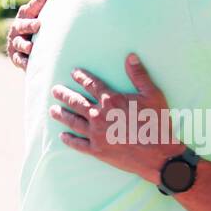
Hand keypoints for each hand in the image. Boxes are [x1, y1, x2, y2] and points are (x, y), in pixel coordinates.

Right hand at [6, 0, 48, 69]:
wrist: (29, 47)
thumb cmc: (38, 24)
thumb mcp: (43, 11)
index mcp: (26, 15)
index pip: (31, 7)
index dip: (38, 2)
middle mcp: (18, 27)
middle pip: (22, 25)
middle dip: (29, 25)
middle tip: (38, 24)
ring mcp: (17, 42)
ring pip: (19, 43)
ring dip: (24, 44)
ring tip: (30, 47)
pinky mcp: (16, 57)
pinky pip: (19, 60)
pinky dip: (23, 62)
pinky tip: (28, 65)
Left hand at [49, 54, 182, 183]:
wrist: (158, 154)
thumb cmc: (157, 123)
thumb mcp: (153, 95)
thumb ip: (139, 75)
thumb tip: (130, 56)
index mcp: (111, 100)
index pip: (91, 84)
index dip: (81, 77)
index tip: (73, 73)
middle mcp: (99, 115)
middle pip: (76, 102)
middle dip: (63, 95)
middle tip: (55, 90)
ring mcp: (96, 133)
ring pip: (73, 122)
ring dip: (61, 115)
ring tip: (52, 110)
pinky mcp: (97, 150)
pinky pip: (78, 144)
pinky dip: (69, 140)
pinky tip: (63, 136)